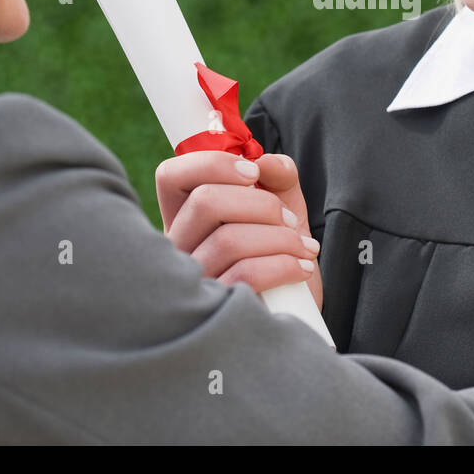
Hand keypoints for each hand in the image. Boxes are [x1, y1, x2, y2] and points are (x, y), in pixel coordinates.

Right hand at [155, 150, 322, 308]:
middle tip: (288, 218)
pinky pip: (246, 274)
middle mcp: (178, 248)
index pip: (171, 176)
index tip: (254, 172)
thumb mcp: (283, 203)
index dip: (212, 164)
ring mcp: (192, 281)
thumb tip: (267, 164)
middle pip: (205, 202)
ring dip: (280, 237)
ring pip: (228, 240)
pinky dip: (284, 264)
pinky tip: (301, 268)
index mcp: (185, 216)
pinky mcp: (214, 310)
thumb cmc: (279, 250)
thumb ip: (277, 174)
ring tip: (303, 247)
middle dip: (261, 203)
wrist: (297, 309)